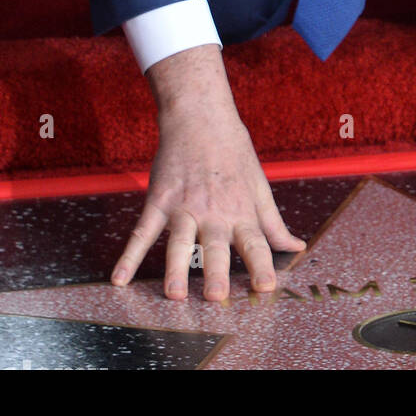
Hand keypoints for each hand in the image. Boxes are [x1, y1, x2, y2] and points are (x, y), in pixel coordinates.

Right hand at [111, 45, 304, 300]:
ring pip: (179, 243)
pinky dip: (129, 255)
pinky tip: (119, 278)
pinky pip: (142, 231)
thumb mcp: (259, 186)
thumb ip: (274, 222)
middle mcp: (215, 212)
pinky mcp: (159, 200)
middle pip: (217, 247)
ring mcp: (184, 207)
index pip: (256, 243)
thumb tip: (297, 248)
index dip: (262, 266)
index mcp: (242, 211)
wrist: (201, 118)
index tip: (266, 289)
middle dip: (217, 272)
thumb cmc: (234, 154)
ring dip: (176, 269)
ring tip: (175, 295)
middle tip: (217, 297)